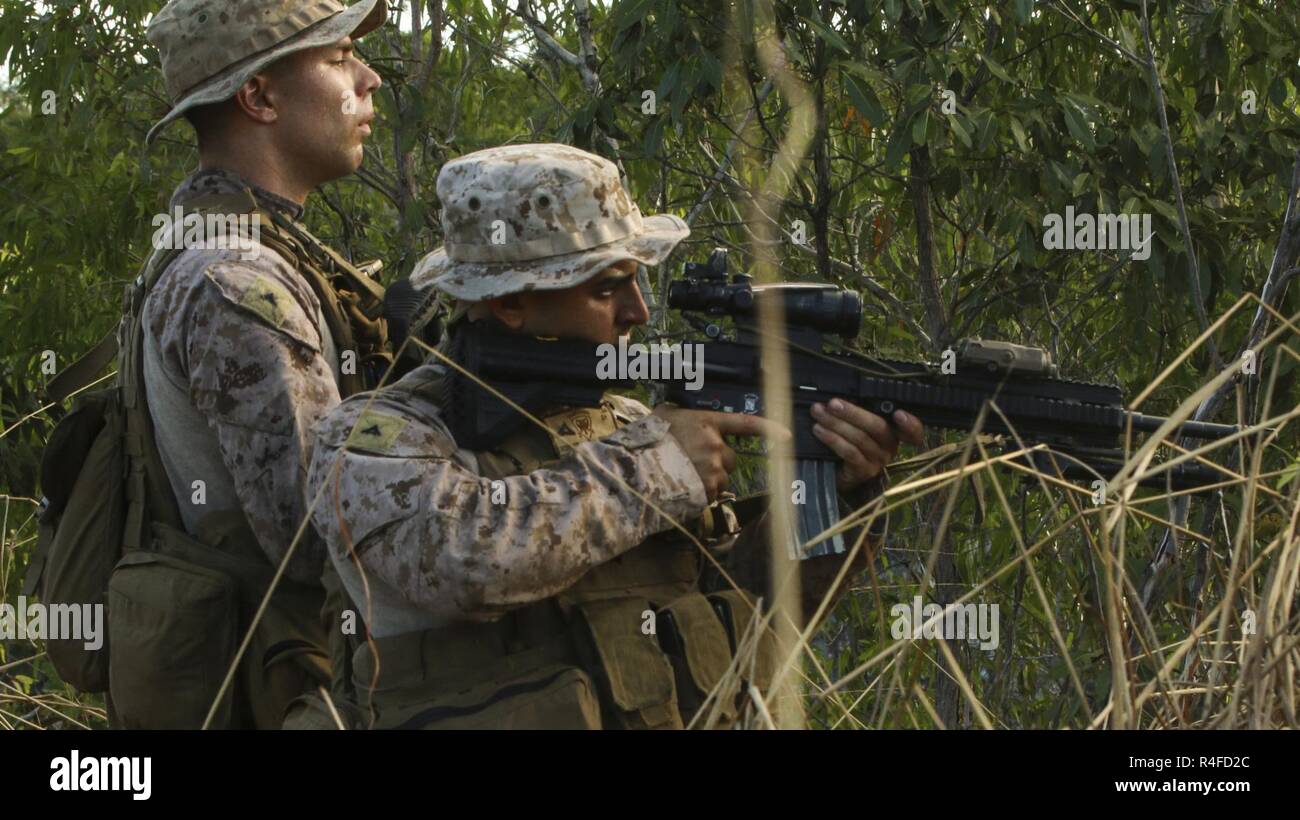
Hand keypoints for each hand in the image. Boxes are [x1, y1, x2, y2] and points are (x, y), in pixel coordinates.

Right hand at [653, 406, 790, 500]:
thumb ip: (678, 415)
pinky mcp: (707, 490)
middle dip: (717, 462)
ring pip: (721, 478)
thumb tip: (675, 416)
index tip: (787, 435)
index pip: (746, 423)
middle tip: (692, 462)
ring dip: (708, 478)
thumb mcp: (663, 416)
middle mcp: (716, 446)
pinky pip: (710, 493)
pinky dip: (700, 493)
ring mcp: (713, 469)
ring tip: (684, 476)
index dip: (769, 428)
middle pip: (730, 458)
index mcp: (707, 423)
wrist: (637, 467)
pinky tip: (683, 488)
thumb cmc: (648, 439)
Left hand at [809, 399, 924, 493]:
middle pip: (877, 427)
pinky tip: (820, 431)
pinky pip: (850, 452)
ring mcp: (878, 460)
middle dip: (853, 412)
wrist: (838, 470)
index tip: (899, 414)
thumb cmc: (850, 439)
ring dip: (836, 424)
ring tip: (819, 414)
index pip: (913, 430)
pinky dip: (833, 439)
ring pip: (860, 438)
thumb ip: (858, 411)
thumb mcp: (857, 423)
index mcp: (893, 431)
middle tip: (833, 403)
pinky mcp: (864, 470)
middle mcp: (890, 446)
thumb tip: (842, 396)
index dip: (910, 423)